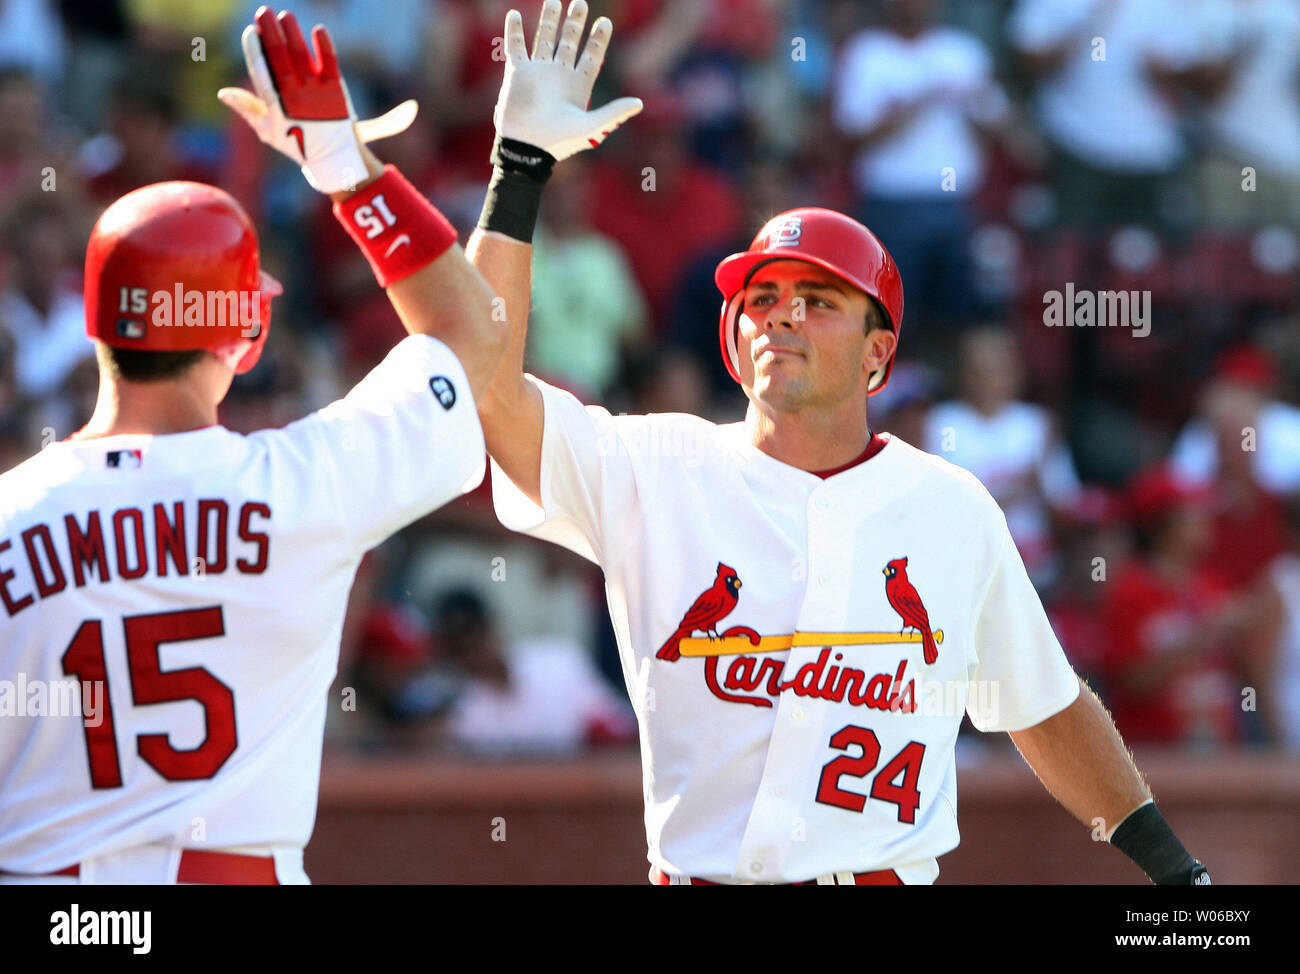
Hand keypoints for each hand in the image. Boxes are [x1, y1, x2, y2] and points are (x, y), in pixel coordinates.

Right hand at [218, 5, 416, 193]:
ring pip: (301, 56)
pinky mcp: (336, 92)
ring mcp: (317, 93)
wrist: (335, 159)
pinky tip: (317, 29)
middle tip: (262, 12)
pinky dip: (324, 47)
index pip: (261, 72)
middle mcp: (295, 97)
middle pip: (279, 58)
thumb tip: (223, 93)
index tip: (250, 32)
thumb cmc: (297, 145)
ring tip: (284, 14)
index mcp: (276, 106)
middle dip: (270, 33)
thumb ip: (248, 110)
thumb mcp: (268, 132)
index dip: (254, 50)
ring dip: (292, 33)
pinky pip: (329, 65)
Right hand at [496, 0, 641, 160]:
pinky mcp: (517, 74)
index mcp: (578, 84)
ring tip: (553, 0)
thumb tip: (639, 104)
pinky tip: (513, 14)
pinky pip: (515, 47)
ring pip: (544, 39)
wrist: (527, 149)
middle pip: (569, 41)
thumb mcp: (591, 127)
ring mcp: (538, 72)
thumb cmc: (559, 141)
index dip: (598, 39)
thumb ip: (614, 113)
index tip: (605, 22)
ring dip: (548, 20)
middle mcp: (559, 74)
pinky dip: (514, 31)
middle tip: (581, 3)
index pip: (591, 55)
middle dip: (575, 22)